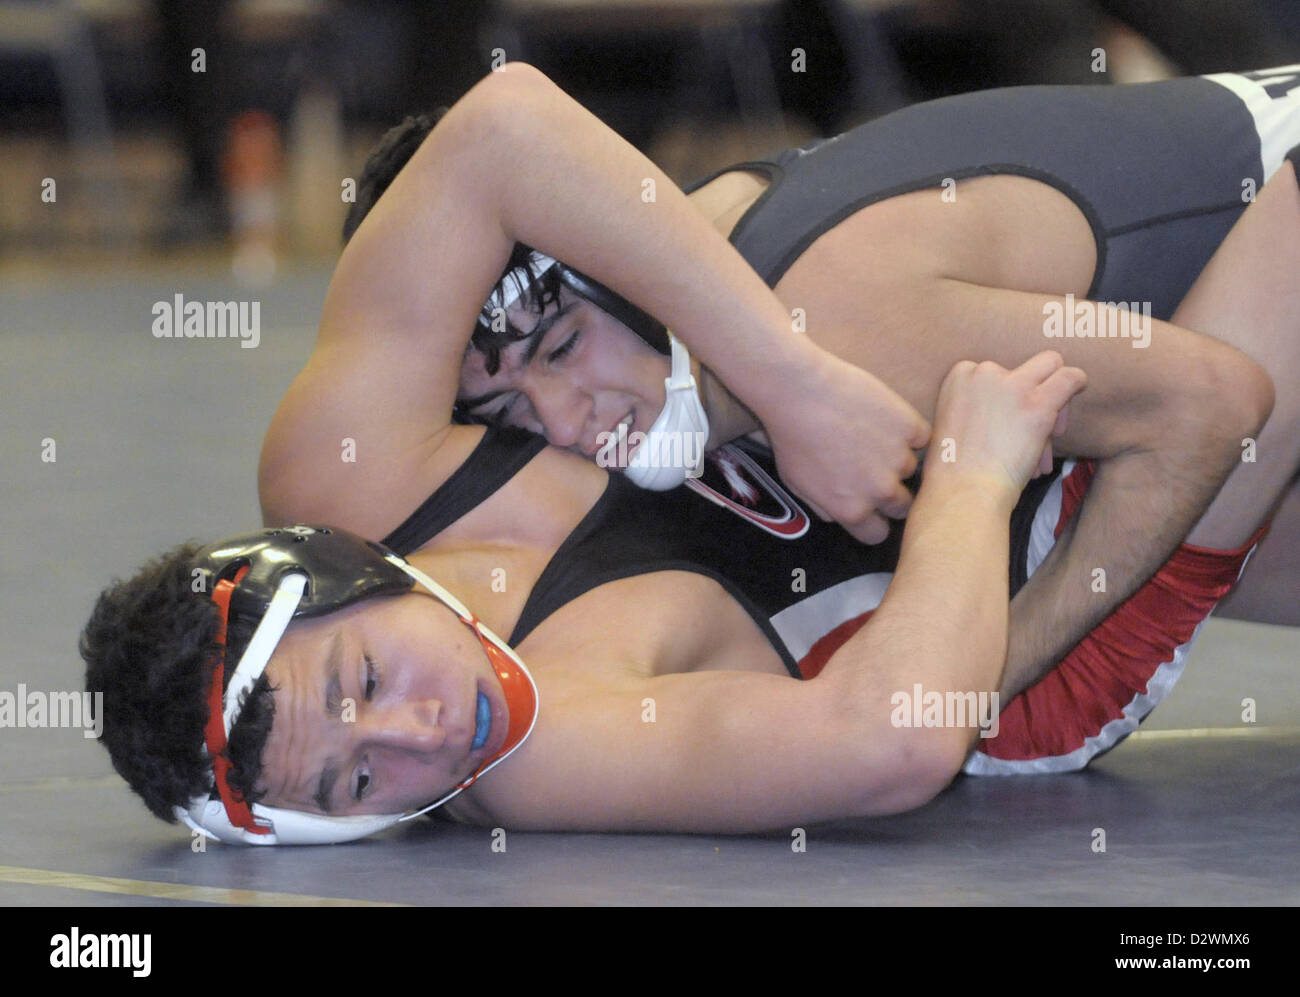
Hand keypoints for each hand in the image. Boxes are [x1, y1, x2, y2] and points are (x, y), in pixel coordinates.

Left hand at [758, 349, 930, 543]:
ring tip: (873, 436)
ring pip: (912, 469)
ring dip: (897, 458)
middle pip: (902, 507)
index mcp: (852, 510)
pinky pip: (922, 437)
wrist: (799, 391)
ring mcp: (899, 458)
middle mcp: (880, 490)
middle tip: (875, 470)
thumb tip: (842, 516)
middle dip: (891, 493)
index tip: (871, 508)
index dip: (874, 521)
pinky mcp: (910, 427)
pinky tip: (887, 420)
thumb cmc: (791, 436)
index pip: (878, 534)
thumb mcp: (796, 484)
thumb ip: (825, 507)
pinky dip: (909, 431)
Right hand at [926, 351, 1086, 496]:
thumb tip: (1016, 403)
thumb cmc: (958, 468)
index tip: (1006, 423)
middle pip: (1025, 369)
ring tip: (1047, 438)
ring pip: (1049, 364)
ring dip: (1053, 396)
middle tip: (1033, 425)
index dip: (1008, 396)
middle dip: (1033, 392)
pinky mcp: (1037, 403)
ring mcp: (1012, 385)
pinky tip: (1079, 388)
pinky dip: (1077, 382)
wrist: (964, 490)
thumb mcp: (956, 420)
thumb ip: (981, 402)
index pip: (998, 371)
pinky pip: (1070, 377)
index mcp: (961, 374)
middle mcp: (984, 372)